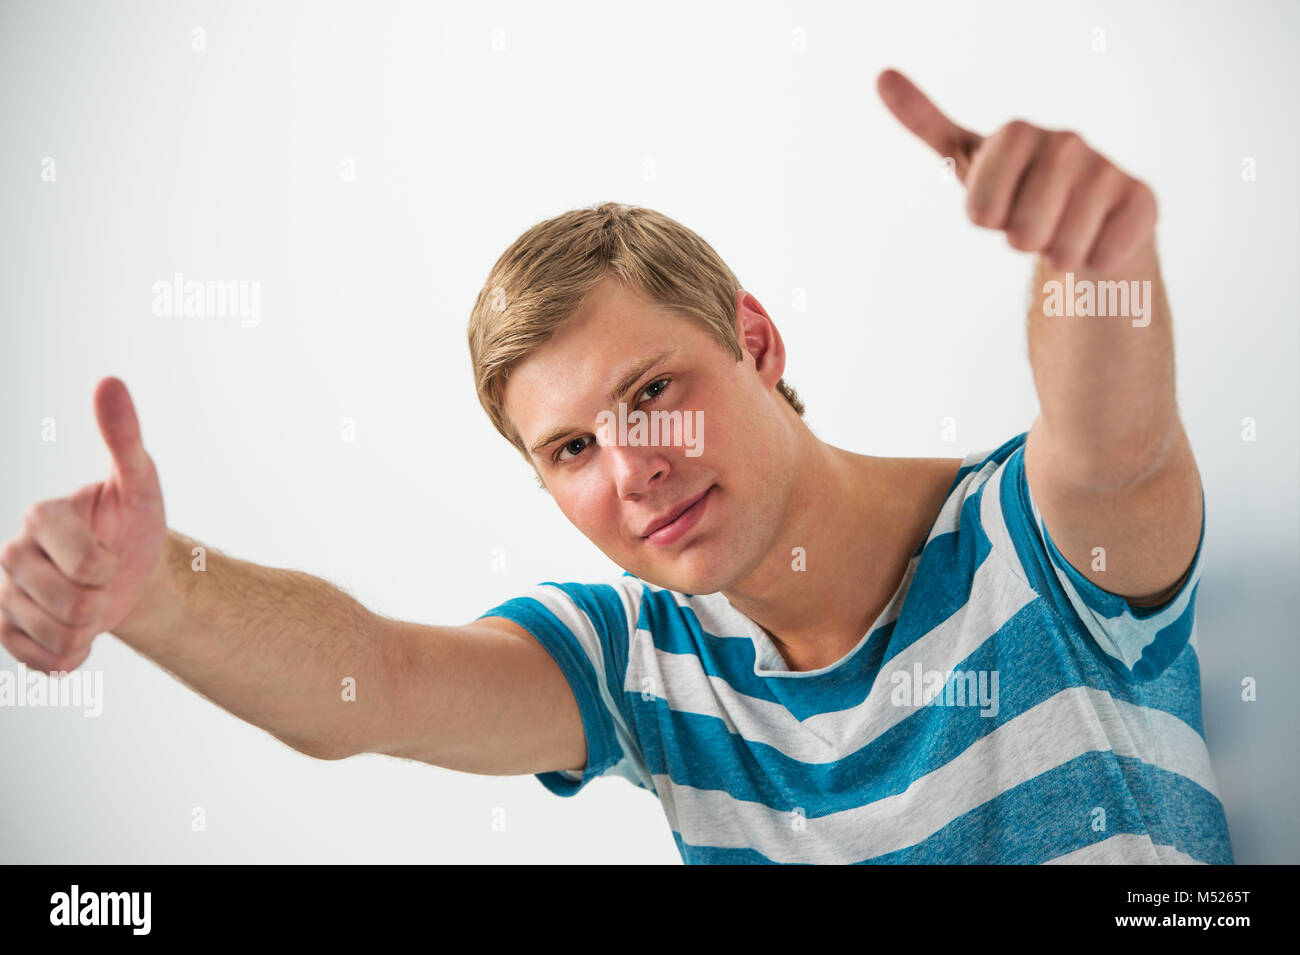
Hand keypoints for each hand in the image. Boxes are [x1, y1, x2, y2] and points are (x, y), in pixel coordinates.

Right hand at [0, 377, 167, 672]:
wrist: (133, 574)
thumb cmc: (133, 525)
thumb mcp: (140, 482)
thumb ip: (123, 437)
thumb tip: (108, 381)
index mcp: (41, 515)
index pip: (79, 557)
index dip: (106, 564)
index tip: (112, 554)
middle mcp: (12, 552)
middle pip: (66, 600)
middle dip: (100, 599)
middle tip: (105, 583)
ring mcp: (4, 592)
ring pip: (52, 632)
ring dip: (87, 629)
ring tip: (93, 607)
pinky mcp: (5, 627)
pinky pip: (36, 658)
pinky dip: (67, 655)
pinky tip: (78, 636)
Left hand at [876, 68, 1157, 273]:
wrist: (1084, 222)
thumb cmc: (1018, 192)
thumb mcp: (968, 161)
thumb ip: (926, 123)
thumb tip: (882, 74)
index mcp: (1017, 134)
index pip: (981, 209)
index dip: (987, 220)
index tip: (994, 210)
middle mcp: (1066, 142)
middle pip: (1023, 232)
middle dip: (1022, 241)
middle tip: (1031, 224)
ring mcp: (1107, 169)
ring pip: (1063, 251)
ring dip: (1057, 255)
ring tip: (1063, 231)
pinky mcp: (1143, 200)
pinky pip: (1102, 257)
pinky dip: (1094, 263)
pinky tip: (1098, 239)